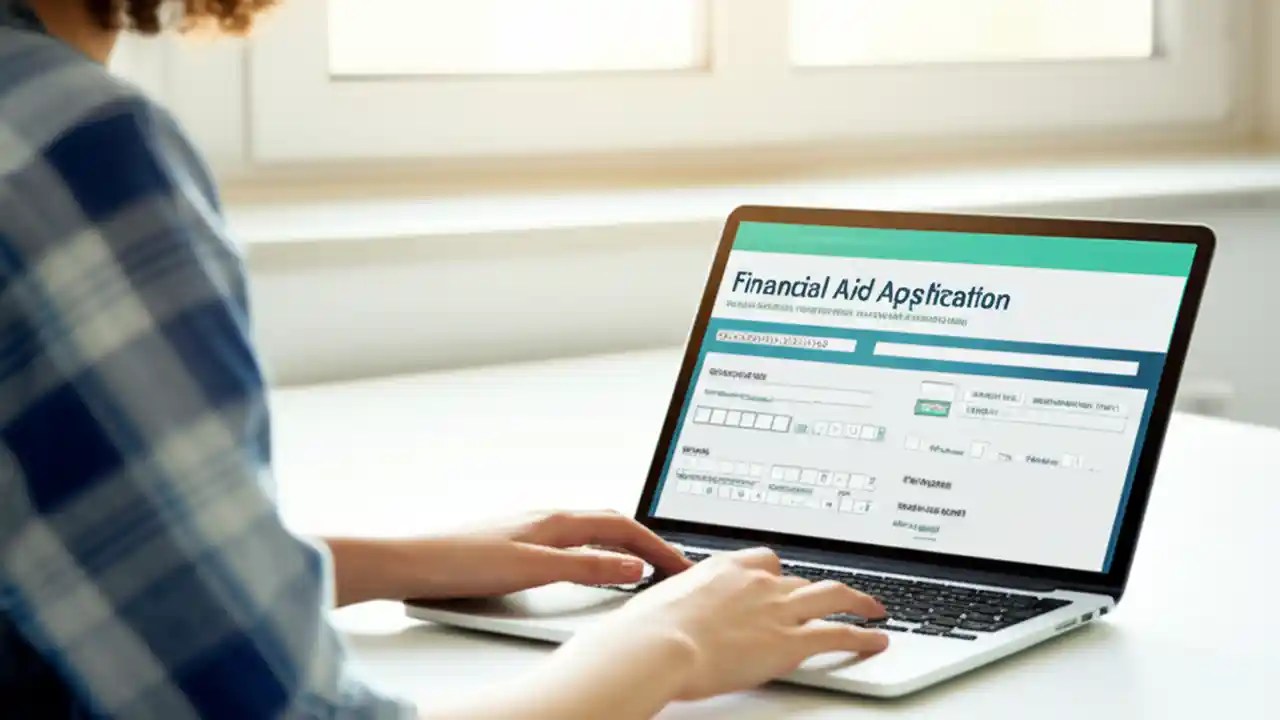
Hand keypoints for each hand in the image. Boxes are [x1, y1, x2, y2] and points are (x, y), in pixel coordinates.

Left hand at [327, 510, 692, 603]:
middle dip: (646, 541)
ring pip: (591, 530)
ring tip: (642, 564)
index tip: (682, 565)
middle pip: (611, 522)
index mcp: (556, 519)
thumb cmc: (464, 561)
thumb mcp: (534, 568)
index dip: (657, 546)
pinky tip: (589, 565)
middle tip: (672, 564)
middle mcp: (546, 516)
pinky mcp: (515, 540)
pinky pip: (571, 540)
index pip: (622, 527)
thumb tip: (632, 565)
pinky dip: (595, 550)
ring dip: (622, 543)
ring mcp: (530, 526)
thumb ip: (587, 567)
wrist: (412, 561)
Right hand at [559, 547, 888, 700]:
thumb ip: (672, 605)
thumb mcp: (657, 605)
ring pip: (832, 595)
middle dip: (819, 587)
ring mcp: (776, 609)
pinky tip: (876, 638)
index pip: (763, 562)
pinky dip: (863, 636)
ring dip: (857, 601)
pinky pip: (838, 633)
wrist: (656, 645)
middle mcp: (756, 582)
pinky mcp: (790, 640)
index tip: (783, 580)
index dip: (777, 574)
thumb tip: (658, 615)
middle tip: (836, 594)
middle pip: (800, 578)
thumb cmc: (645, 630)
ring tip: (873, 609)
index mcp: (723, 569)